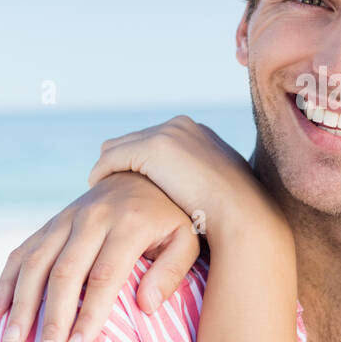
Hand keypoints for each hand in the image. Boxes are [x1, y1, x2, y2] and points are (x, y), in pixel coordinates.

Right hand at [0, 171, 200, 341]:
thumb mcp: (187, 239)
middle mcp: (93, 217)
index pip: (104, 276)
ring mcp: (67, 217)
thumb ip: (172, 271)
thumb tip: (146, 306)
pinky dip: (6, 282)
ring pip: (35, 263)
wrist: (147, 172)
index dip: (89, 314)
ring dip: (21, 306)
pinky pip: (22, 252)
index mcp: (129, 223)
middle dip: (51, 321)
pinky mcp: (51, 222)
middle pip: (65, 274)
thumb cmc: (173, 218)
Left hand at [87, 116, 279, 241]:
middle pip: (135, 139)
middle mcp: (183, 126)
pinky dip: (103, 172)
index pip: (157, 140)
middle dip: (122, 162)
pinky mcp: (154, 147)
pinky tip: (98, 188)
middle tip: (108, 186)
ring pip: (119, 146)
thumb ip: (205, 187)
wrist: (242, 213)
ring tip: (102, 189)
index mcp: (200, 134)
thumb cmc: (236, 215)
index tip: (131, 183)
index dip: (141, 163)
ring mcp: (168, 133)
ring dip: (110, 167)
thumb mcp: (221, 193)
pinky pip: (112, 157)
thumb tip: (196, 198)